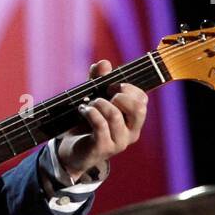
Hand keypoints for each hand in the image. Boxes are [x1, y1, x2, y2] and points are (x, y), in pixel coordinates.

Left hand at [55, 60, 147, 181]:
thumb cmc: (87, 124)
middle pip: (138, 109)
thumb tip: (104, 63)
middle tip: (103, 95)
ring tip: (88, 104)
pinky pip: (100, 125)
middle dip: (120, 96)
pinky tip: (83, 110)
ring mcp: (118, 142)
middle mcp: (131, 132)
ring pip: (115, 115)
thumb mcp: (93, 99)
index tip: (111, 85)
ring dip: (99, 103)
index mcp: (133, 120)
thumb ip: (98, 80)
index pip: (142, 100)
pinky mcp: (103, 148)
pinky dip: (91, 112)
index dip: (128, 88)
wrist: (72, 151)